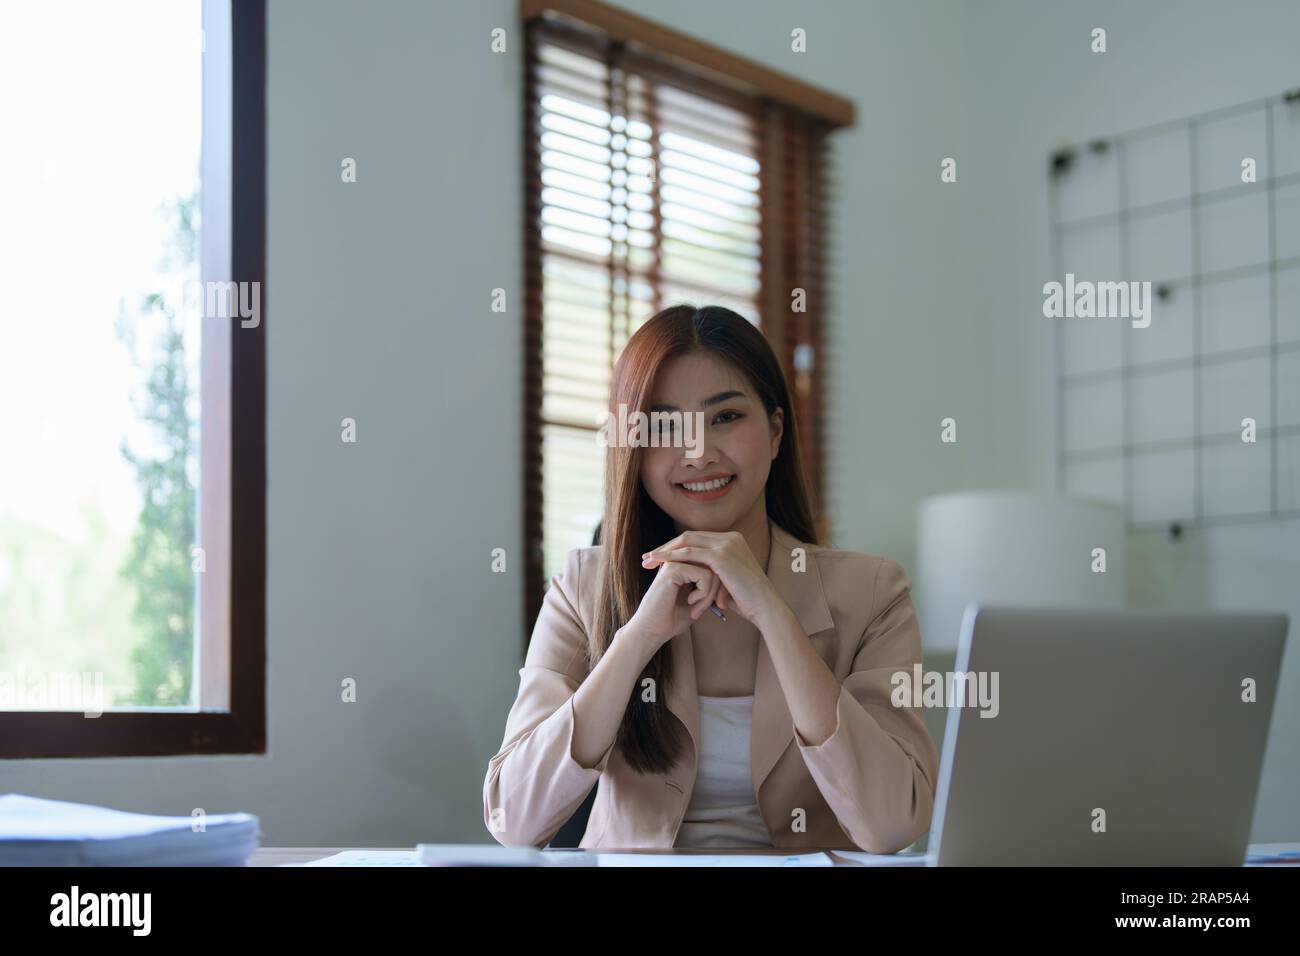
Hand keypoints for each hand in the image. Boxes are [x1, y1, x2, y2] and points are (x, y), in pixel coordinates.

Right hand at [623, 559, 725, 652]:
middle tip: (710, 608)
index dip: (721, 586)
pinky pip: (704, 575)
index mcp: (684, 564)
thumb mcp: (698, 599)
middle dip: (718, 589)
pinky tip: (691, 602)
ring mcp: (675, 562)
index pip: (715, 565)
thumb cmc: (673, 619)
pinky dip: (704, 593)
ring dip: (710, 594)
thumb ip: (711, 586)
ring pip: (712, 570)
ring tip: (698, 608)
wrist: (652, 631)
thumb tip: (730, 578)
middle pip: (715, 565)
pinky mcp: (673, 569)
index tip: (718, 605)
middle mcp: (679, 559)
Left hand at [640, 530, 786, 625]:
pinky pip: (690, 554)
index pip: (697, 539)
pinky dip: (672, 557)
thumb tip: (695, 574)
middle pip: (689, 536)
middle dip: (666, 546)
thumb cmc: (747, 599)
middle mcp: (730, 537)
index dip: (676, 546)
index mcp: (732, 540)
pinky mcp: (721, 556)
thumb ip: (714, 571)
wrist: (764, 607)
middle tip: (648, 557)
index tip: (659, 556)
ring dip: (665, 551)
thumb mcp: (728, 579)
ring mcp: (726, 544)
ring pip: (687, 542)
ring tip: (648, 560)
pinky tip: (660, 564)